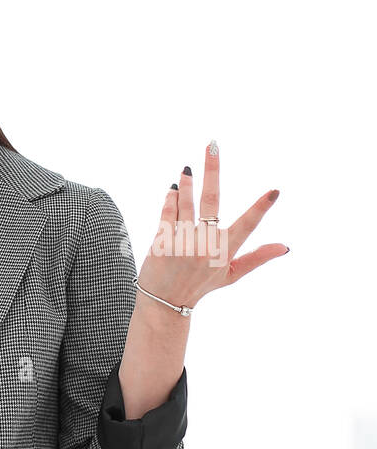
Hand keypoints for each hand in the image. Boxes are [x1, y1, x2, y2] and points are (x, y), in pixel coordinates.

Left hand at [137, 141, 288, 312]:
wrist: (164, 302)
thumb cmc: (200, 286)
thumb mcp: (230, 275)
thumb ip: (256, 258)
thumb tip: (285, 247)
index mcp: (224, 251)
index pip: (247, 226)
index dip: (260, 209)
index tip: (274, 192)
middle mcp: (205, 245)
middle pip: (211, 201)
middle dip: (213, 171)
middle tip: (212, 146)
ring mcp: (182, 243)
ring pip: (185, 203)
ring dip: (186, 184)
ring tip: (187, 170)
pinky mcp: (162, 242)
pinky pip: (168, 213)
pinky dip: (170, 200)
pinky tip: (173, 190)